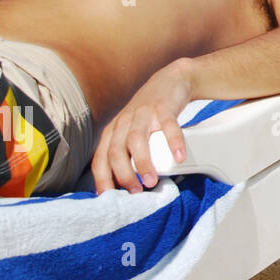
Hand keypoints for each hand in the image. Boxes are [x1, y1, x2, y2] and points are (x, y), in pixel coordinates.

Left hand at [92, 61, 193, 193]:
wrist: (170, 81)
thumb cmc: (149, 114)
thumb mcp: (130, 131)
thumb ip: (125, 153)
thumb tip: (124, 185)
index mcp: (113, 132)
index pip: (101, 159)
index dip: (103, 179)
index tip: (112, 197)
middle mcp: (124, 123)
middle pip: (116, 151)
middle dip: (123, 174)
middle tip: (136, 191)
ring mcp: (143, 114)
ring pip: (136, 140)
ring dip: (143, 163)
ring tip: (151, 180)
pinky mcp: (163, 108)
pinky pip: (168, 126)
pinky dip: (173, 142)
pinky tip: (179, 156)